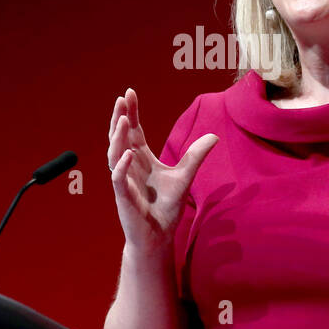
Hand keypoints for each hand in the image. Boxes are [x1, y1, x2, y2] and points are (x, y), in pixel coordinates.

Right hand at [108, 87, 217, 255]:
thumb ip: (195, 155)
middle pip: (120, 137)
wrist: (159, 235)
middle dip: (120, 118)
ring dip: (117, 137)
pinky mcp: (123, 197)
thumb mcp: (185, 176)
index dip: (131, 112)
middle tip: (122, 99)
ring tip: (123, 120)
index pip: (134, 131)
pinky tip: (128, 153)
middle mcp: (129, 166)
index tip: (129, 93)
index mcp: (141, 159)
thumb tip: (214, 136)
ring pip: (114, 154)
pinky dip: (121, 166)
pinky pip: (118, 178)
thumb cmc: (166, 207)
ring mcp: (124, 181)